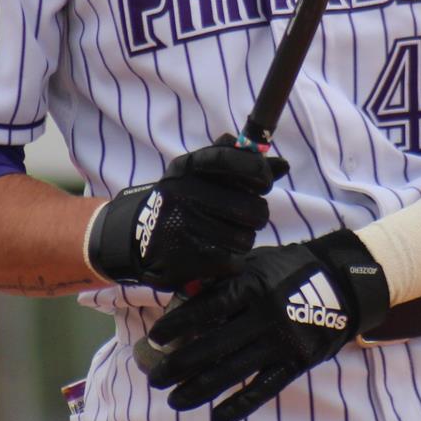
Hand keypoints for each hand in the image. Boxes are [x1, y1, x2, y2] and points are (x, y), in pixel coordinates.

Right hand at [86, 135, 288, 289]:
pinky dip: (231, 259)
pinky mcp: (188, 258)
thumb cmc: (180, 200)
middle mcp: (183, 193)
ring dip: (242, 238)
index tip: (264, 180)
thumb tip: (282, 165)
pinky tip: (216, 252)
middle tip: (243, 215)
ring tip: (224, 234)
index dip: (258, 170)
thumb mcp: (198, 173)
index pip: (232, 159)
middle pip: (252, 207)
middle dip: (255, 214)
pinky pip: (234, 260)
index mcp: (187, 168)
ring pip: (246, 237)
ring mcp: (184, 226)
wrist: (137, 237)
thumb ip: (239, 163)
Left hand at [140, 229, 390, 420]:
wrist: (342, 285)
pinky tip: (216, 417)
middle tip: (155, 379)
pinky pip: (264, 388)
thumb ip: (221, 277)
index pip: (207, 307)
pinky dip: (240, 405)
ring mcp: (281, 342)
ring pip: (233, 371)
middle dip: (179, 364)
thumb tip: (181, 292)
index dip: (179, 324)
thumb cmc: (289, 270)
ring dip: (200, 389)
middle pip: (214, 345)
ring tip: (174, 401)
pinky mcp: (296, 363)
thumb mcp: (256, 263)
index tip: (156, 337)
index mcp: (252, 286)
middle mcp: (264, 315)